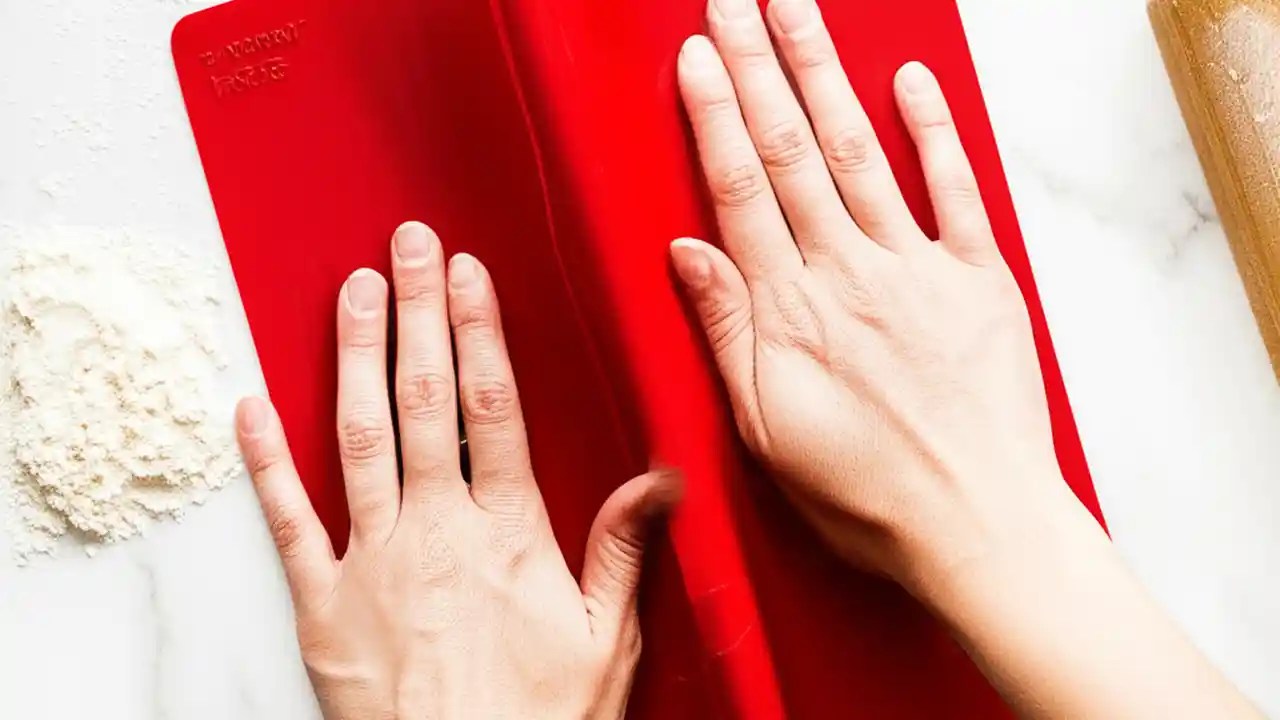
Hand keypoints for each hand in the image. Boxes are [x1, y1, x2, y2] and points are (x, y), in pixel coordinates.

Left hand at [235, 223, 678, 719]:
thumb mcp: (605, 642)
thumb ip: (622, 551)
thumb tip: (657, 479)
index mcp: (507, 533)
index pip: (493, 409)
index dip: (478, 333)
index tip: (468, 276)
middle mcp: (436, 531)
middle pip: (425, 401)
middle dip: (418, 314)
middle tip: (409, 245)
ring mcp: (372, 561)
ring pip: (360, 438)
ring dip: (355, 358)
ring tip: (352, 291)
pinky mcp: (323, 603)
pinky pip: (287, 520)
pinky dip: (266, 461)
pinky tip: (251, 405)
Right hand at [670, 0, 1081, 595]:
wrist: (977, 523)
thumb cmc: (866, 492)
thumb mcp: (766, 430)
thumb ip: (727, 331)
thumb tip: (687, 250)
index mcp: (793, 309)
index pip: (743, 189)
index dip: (717, 116)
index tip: (699, 55)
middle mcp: (851, 272)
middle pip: (795, 151)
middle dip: (760, 68)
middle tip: (734, 3)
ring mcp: (918, 269)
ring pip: (861, 151)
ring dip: (825, 75)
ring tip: (796, 12)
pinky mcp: (979, 281)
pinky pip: (955, 190)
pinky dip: (934, 132)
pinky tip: (911, 80)